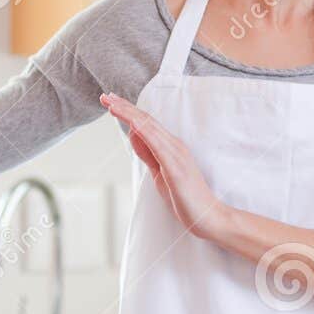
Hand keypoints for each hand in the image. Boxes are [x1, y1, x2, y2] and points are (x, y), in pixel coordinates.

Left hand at [101, 92, 231, 240]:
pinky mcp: (175, 165)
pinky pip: (156, 143)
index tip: (112, 102)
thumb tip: (134, 136)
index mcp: (170, 147)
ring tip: (111, 103)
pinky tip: (130, 122)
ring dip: (129, 113)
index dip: (128, 111)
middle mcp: (174, 145)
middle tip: (105, 96)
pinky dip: (142, 130)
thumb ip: (148, 154)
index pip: (146, 124)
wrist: (208, 217)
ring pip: (148, 127)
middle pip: (145, 120)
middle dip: (124, 107)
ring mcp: (176, 154)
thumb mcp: (159, 172)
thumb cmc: (185, 198)